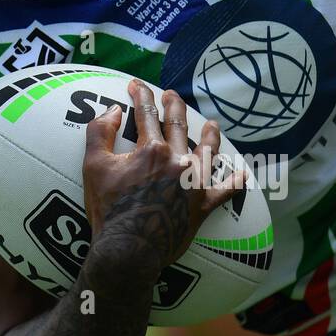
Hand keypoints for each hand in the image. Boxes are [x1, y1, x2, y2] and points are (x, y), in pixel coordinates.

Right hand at [82, 79, 246, 280]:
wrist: (128, 251)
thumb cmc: (108, 209)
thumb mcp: (93, 165)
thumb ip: (100, 132)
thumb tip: (113, 109)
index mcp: (152, 150)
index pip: (146, 113)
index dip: (141, 95)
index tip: (136, 85)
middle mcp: (178, 161)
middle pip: (178, 125)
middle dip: (174, 106)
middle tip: (172, 94)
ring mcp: (194, 184)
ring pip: (207, 152)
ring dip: (210, 135)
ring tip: (213, 123)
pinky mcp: (202, 206)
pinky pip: (225, 192)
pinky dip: (235, 182)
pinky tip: (243, 173)